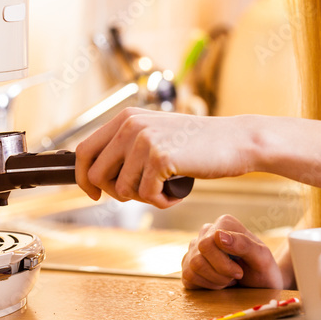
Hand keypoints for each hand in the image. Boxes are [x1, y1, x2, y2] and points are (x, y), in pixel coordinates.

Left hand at [74, 108, 257, 206]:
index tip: (93, 193)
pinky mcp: (160, 157)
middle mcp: (130, 125)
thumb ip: (127, 147)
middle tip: (144, 192)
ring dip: (144, 198)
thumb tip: (95, 176)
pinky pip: (146, 196)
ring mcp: (144, 140)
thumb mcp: (156, 135)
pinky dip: (162, 201)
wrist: (236, 141)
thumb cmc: (198, 144)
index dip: (83, 178)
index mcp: (125, 118)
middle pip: (96, 175)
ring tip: (166, 188)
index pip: (84, 151)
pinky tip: (177, 191)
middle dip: (116, 193)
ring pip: (122, 190)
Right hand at [181, 215, 284, 289]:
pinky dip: (205, 286)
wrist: (262, 285)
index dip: (223, 264)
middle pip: (198, 258)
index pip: (208, 244)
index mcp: (224, 224)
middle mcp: (207, 232)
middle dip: (219, 274)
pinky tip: (219, 282)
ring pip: (191, 268)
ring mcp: (195, 249)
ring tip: (229, 279)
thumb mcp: (262, 258)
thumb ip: (243, 244)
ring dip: (214, 281)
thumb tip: (218, 234)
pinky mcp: (189, 265)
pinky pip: (187, 277)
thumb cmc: (264, 270)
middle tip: (236, 276)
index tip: (240, 270)